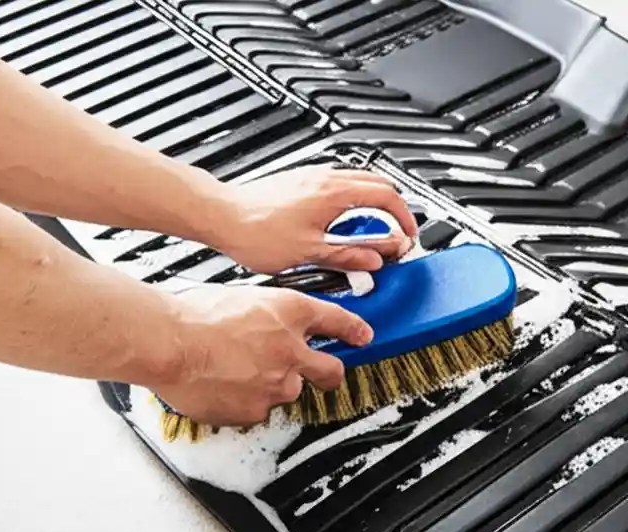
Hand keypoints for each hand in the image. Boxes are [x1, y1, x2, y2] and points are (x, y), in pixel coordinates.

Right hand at [153, 285, 372, 426]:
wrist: (170, 344)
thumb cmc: (194, 315)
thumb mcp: (243, 297)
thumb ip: (267, 315)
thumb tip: (271, 324)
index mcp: (290, 312)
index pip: (337, 321)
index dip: (353, 330)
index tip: (362, 336)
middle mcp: (293, 349)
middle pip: (331, 370)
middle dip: (331, 374)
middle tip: (324, 375)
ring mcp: (278, 384)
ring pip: (287, 390)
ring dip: (271, 385)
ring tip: (236, 373)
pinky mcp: (257, 410)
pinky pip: (257, 410)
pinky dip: (245, 402)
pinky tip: (223, 388)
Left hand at [204, 166, 419, 274]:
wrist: (220, 216)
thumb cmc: (256, 232)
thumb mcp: (312, 253)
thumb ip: (351, 254)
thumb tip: (378, 258)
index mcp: (335, 193)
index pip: (387, 197)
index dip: (405, 218)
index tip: (407, 236)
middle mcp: (325, 178)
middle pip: (377, 184)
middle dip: (393, 209)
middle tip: (395, 234)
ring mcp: (311, 177)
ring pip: (357, 184)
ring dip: (370, 206)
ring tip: (367, 235)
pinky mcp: (299, 182)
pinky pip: (337, 187)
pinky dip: (350, 204)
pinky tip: (338, 227)